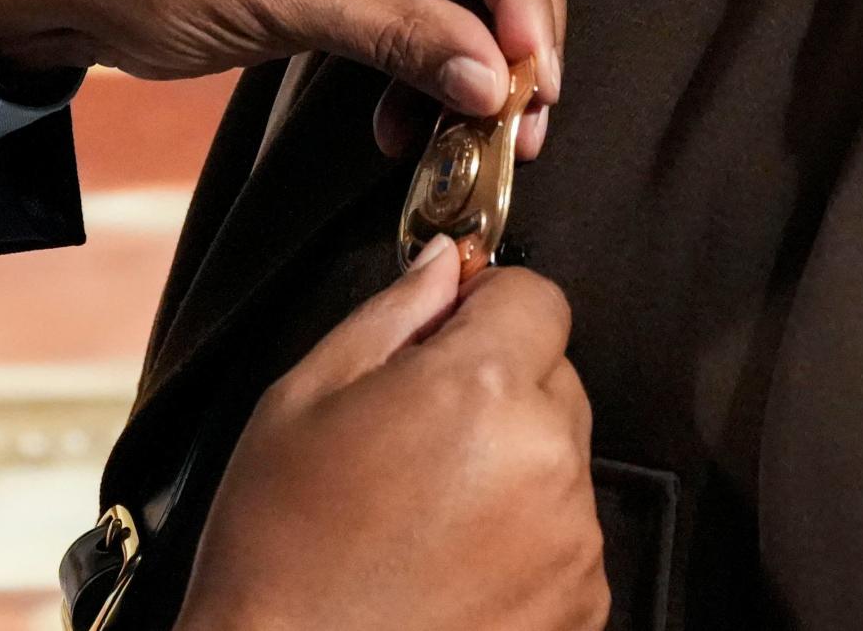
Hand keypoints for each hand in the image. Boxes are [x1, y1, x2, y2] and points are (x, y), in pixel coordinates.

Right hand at [180, 240, 607, 630]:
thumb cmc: (281, 548)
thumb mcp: (305, 397)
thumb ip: (394, 313)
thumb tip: (444, 265)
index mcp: (482, 390)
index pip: (539, 296)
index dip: (487, 305)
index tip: (445, 333)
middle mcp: (547, 463)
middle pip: (554, 377)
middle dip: (497, 385)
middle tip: (412, 433)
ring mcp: (572, 545)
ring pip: (558, 458)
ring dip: (510, 464)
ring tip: (421, 510)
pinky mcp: (581, 610)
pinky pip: (565, 536)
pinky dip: (520, 538)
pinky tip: (447, 561)